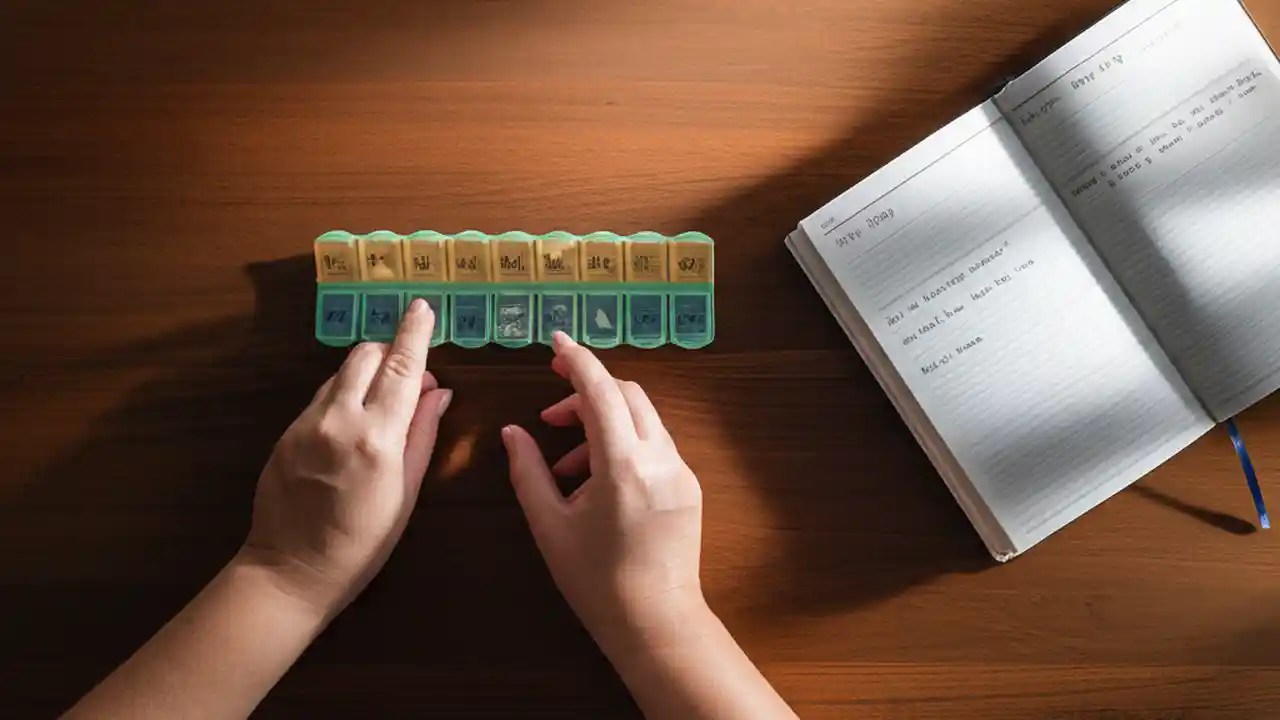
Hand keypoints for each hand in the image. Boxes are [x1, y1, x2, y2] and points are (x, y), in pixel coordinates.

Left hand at [242, 299, 451, 615]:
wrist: (290, 570)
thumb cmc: (363, 543)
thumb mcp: (406, 493)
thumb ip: (422, 435)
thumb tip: (438, 391)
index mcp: (377, 438)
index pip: (403, 367)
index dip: (414, 333)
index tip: (422, 307)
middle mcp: (338, 420)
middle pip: (366, 357)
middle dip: (390, 353)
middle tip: (411, 377)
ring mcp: (305, 424)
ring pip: (341, 374)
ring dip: (366, 375)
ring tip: (382, 407)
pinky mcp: (285, 433)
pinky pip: (320, 398)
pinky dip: (342, 397)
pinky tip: (351, 430)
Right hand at [502, 332, 704, 656]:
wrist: (656, 624)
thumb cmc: (595, 582)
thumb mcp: (549, 526)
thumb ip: (528, 472)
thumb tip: (513, 432)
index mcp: (624, 466)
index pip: (602, 391)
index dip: (577, 360)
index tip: (557, 342)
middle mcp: (660, 460)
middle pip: (627, 396)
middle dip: (587, 392)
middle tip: (551, 413)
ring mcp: (681, 472)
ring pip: (642, 419)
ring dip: (603, 422)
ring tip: (566, 465)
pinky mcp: (689, 487)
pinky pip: (654, 445)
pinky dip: (623, 445)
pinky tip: (595, 481)